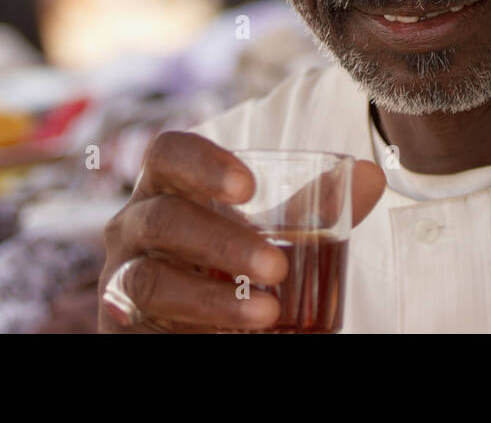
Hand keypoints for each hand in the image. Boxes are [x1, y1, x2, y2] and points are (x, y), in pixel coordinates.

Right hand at [98, 132, 385, 332]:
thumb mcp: (273, 237)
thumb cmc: (236, 268)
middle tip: (278, 267)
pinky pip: (146, 326)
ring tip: (269, 312)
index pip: (168, 153)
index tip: (251, 188)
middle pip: (163, 218)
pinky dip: (196, 328)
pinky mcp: (120, 326)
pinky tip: (234, 337)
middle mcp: (134, 227)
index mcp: (167, 188)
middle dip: (223, 242)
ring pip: (151, 279)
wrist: (205, 329)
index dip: (202, 163)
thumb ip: (315, 208)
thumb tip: (371, 177)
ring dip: (212, 297)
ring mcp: (119, 278)